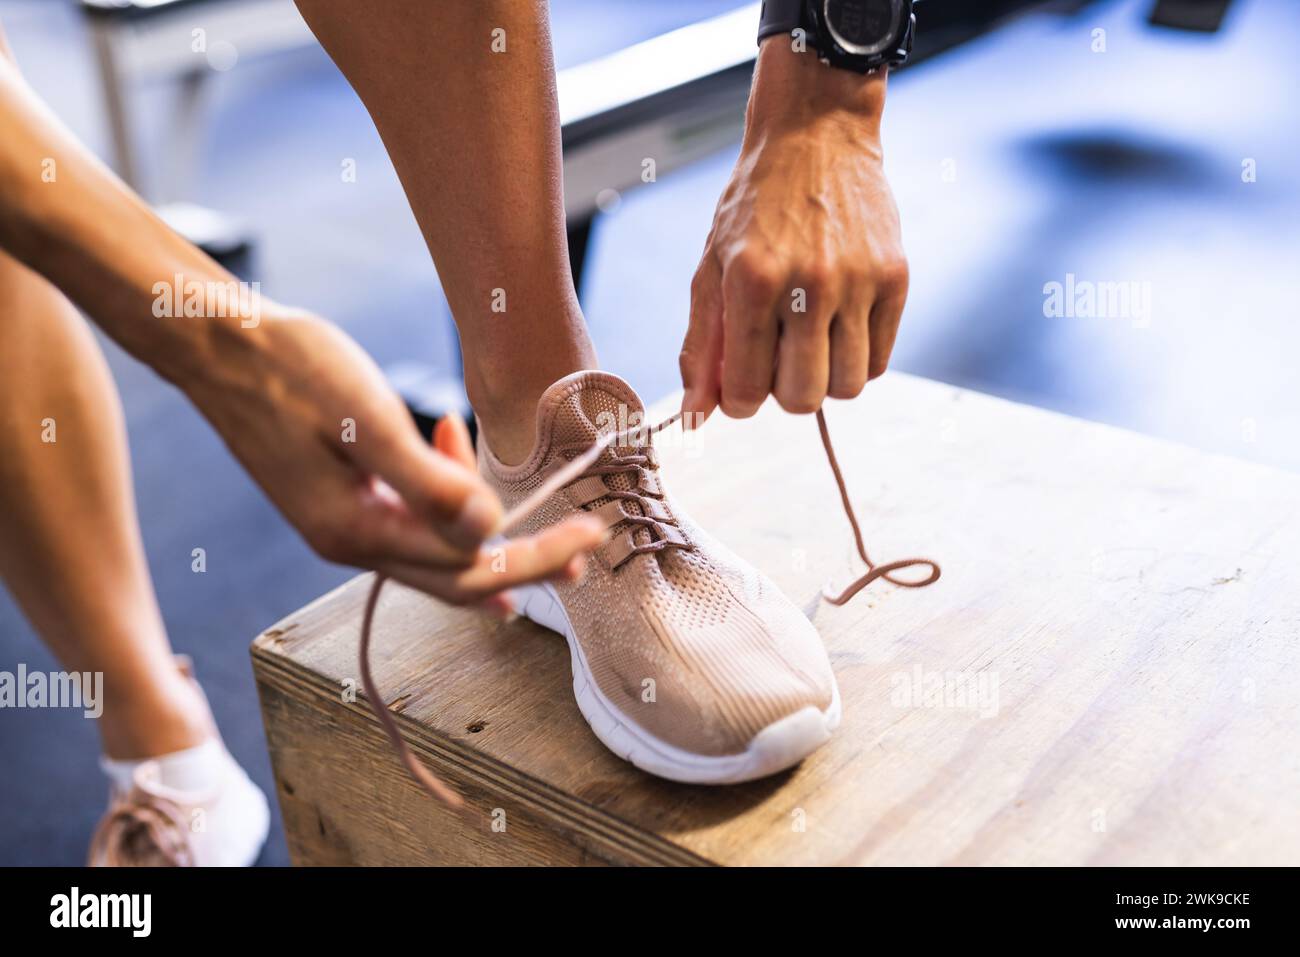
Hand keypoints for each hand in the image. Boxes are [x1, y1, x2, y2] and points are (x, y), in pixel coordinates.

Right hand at [182, 308, 603, 609]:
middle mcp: (351, 542)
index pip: (469, 570)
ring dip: (491, 533)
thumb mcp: (367, 420)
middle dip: (527, 563)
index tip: (590, 537)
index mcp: (357, 532)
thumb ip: (428, 483)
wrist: (218, 345)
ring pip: (437, 552)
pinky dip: (448, 497)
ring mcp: (345, 524)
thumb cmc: (290, 370)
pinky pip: (411, 520)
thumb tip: (490, 532)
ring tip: (541, 514)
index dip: (536, 557)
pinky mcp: (344, 499)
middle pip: (459, 578)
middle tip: (585, 549)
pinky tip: (456, 446)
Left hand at [680, 41, 907, 420]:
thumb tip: (694, 419)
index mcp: (752, 281)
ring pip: (848, 387)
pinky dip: (858, 358)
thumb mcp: (713, 266)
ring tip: (811, 342)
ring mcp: (859, 281)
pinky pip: (880, 359)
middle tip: (778, 357)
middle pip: (803, 398)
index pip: (748, 390)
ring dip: (825, 379)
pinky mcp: (896, 277)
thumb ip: (702, 346)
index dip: (740, 402)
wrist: (816, 134)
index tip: (742, 386)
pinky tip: (839, 326)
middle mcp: (809, 283)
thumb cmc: (755, 205)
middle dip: (783, 392)